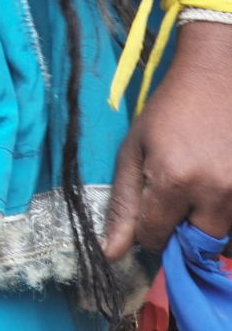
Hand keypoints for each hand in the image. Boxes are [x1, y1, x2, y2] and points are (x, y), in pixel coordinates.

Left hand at [103, 21, 231, 260]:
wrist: (216, 75)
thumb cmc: (169, 111)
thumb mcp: (135, 150)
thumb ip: (123, 204)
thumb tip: (110, 254)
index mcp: (174, 180)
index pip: (155, 238)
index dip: (146, 232)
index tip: (149, 213)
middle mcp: (213, 191)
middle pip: (194, 245)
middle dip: (181, 233)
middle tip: (175, 205)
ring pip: (222, 236)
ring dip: (206, 224)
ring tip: (196, 188)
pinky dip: (225, 210)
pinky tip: (214, 185)